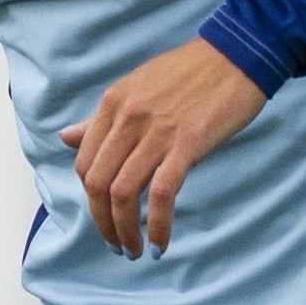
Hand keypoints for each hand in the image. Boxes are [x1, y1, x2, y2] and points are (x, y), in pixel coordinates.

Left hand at [61, 38, 266, 258]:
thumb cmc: (191, 72)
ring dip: (124, 232)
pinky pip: (162, 195)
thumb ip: (101, 119)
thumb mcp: (136, 87)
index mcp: (112, 104)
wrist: (239, 54)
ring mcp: (155, 132)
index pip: (84, 163)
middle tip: (116, 245)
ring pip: (123, 194)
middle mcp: (127, 118)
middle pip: (97, 183)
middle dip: (103, 223)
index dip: (91, 198)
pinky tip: (161, 244)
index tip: (106, 216)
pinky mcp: (186, 144)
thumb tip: (66, 137)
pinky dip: (158, 226)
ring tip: (134, 251)